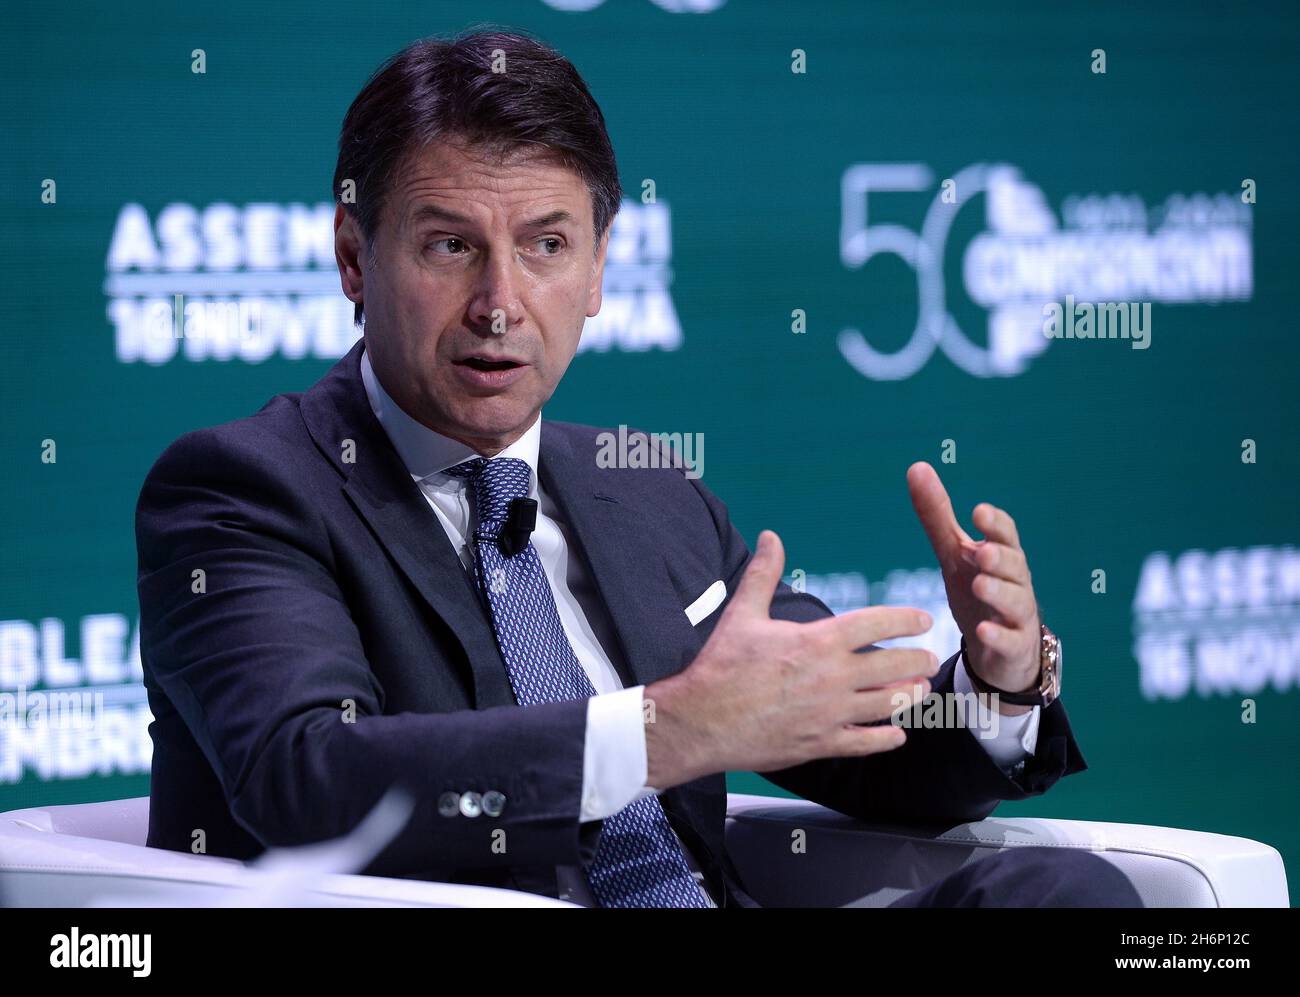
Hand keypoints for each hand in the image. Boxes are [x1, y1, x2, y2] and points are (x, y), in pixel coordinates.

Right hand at [644, 530, 937, 790]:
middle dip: (919, 660)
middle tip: (930, 657)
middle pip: (895, 666)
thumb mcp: (743, 613)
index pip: (877, 624)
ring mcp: (830, 714)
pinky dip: (887, 738)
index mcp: (818, 641)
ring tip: (921, 690)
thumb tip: (770, 536)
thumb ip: (764, 574)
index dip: (906, 620)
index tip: (923, 620)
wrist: (701, 720)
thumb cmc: (721, 664)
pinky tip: (897, 734)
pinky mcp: (821, 744)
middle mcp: (832, 677)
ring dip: (910, 696)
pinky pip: (866, 743)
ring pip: (889, 706)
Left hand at [906, 462, 1041, 709]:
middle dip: (1000, 557)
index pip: (1005, 534)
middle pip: (1014, 565)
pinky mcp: (1013, 645)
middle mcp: (1014, 581)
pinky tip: (983, 631)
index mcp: (1000, 555)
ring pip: (1015, 601)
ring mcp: (1016, 614)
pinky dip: (998, 635)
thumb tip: (916, 466)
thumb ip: (937, 515)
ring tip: (980, 583)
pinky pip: (1010, 640)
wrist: (998, 647)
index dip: (995, 524)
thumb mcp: (953, 553)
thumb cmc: (977, 590)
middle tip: (983, 551)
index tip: (978, 512)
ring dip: (999, 592)